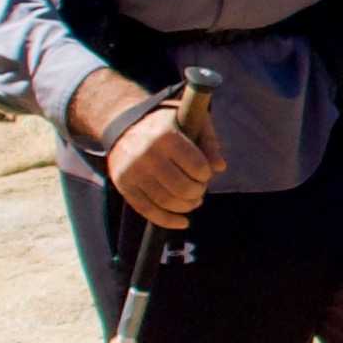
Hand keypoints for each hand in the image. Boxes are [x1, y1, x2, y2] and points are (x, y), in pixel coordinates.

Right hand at [87, 80, 220, 227]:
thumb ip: (208, 142)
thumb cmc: (165, 123)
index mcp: (166, 136)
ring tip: (193, 201)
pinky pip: (147, 211)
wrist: (122, 122)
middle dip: (198, 193)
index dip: (206, 175)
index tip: (204, 172)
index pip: (198, 167)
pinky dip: (168, 221)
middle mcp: (147, 154)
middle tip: (199, 189)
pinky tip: (182, 222)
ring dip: (186, 207)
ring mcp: (133, 171)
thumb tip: (220, 167)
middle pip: (183, 188)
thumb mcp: (190, 120)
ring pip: (166, 202)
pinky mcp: (123, 184)